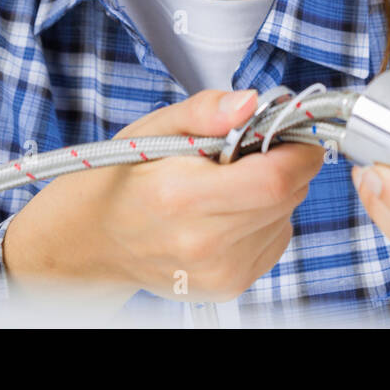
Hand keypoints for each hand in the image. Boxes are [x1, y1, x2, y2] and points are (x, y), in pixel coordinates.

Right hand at [3, 88, 325, 305]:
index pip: (274, 179)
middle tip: (256, 146)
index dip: (297, 148)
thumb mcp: (153, 128)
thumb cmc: (122, 178)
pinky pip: (275, 239)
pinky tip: (229, 209)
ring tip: (230, 180)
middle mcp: (202, 243)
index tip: (292, 128)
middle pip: (287, 196)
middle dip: (286, 162)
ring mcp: (218, 271)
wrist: (93, 239)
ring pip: (286, 216)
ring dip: (274, 191)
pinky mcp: (228, 286)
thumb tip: (249, 103)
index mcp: (181, 196)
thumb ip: (205, 111)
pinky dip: (265, 217)